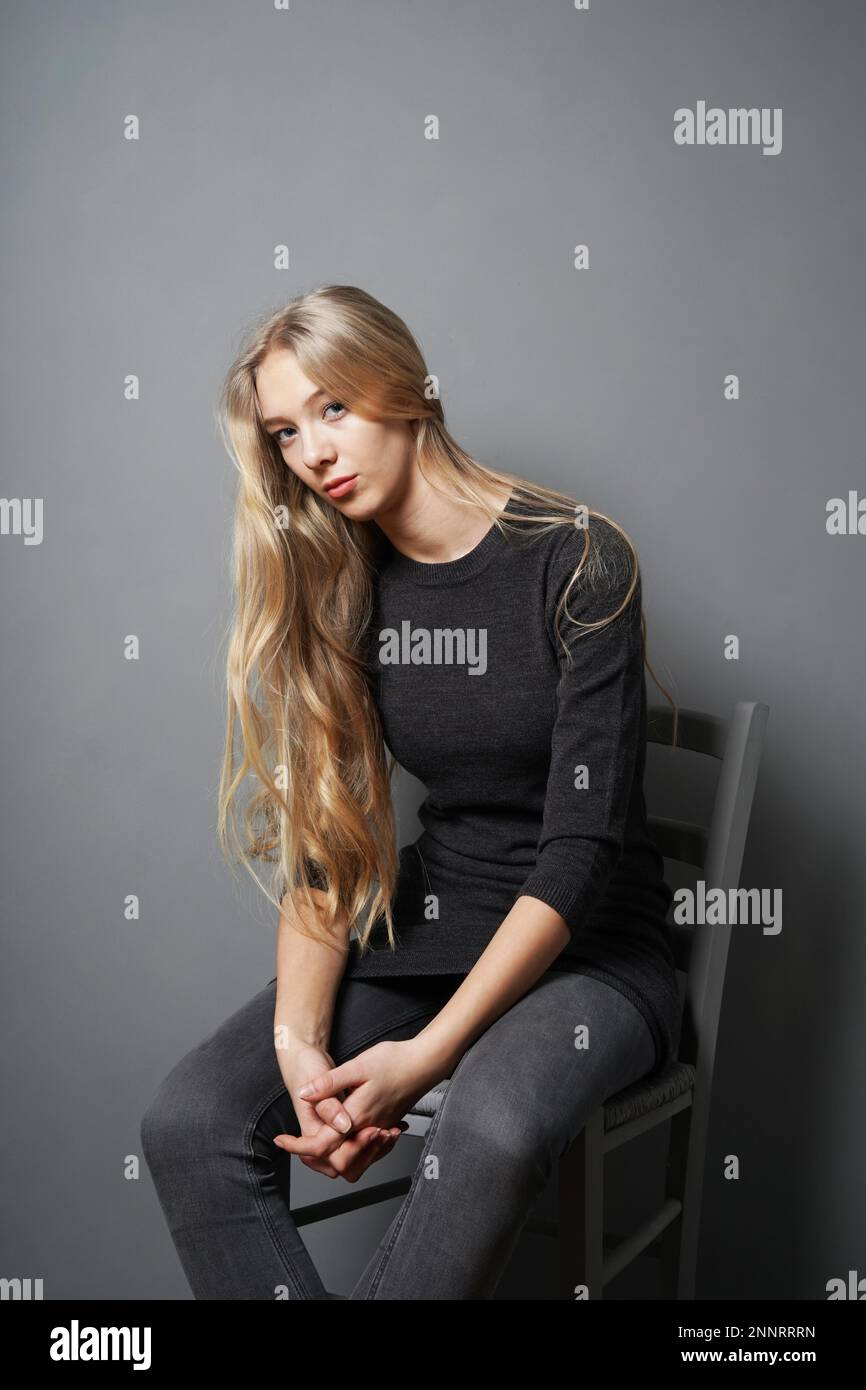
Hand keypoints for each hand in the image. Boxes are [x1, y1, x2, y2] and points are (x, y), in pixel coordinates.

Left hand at [274, 1037, 443, 1161]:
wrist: (426, 1062)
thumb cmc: (395, 1061)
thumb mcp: (358, 1066)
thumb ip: (330, 1083)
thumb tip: (304, 1093)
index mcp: (357, 1116)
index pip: (322, 1145)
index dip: (298, 1147)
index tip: (282, 1141)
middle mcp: (369, 1128)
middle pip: (337, 1160)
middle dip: (315, 1157)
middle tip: (296, 1143)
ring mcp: (380, 1128)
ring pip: (353, 1157)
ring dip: (333, 1153)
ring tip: (313, 1140)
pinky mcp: (387, 1124)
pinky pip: (366, 1147)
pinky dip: (352, 1146)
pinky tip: (344, 1130)